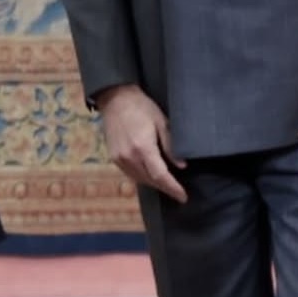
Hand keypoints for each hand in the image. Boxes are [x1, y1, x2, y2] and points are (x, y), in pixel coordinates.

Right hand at [96, 84, 187, 201]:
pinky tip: (152, 177)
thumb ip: (171, 146)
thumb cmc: (142, 108)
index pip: (160, 175)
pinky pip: (131, 174)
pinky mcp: (114, 158)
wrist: (116, 99)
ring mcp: (119, 158)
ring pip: (140, 179)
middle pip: (150, 180)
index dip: (173, 188)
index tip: (183, 197)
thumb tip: (182, 166)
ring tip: (169, 186)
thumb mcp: (162, 123)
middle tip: (179, 193)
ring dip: (155, 184)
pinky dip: (143, 178)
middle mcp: (129, 157)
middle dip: (166, 188)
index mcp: (143, 148)